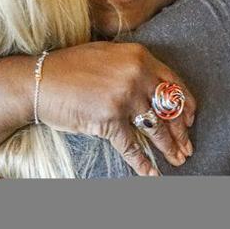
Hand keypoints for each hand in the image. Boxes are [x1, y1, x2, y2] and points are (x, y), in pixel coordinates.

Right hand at [37, 42, 195, 175]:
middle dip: (181, 131)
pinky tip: (151, 173)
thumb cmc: (69, 68)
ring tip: (177, 160)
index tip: (191, 119)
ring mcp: (124, 97)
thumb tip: (155, 89)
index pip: (174, 83)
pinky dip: (143, 163)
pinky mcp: (109, 119)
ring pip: (156, 129)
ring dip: (169, 148)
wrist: (38, 81)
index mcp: (139, 57)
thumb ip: (133, 66)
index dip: (186, 105)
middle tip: (188, 146)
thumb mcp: (107, 55)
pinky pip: (132, 146)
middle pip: (169, 108)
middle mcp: (136, 75)